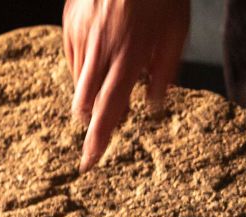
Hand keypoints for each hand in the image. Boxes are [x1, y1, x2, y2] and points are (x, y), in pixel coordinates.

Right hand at [63, 0, 189, 171]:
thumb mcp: (176, 31)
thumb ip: (165, 72)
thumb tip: (152, 106)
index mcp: (127, 56)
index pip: (107, 111)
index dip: (98, 140)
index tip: (88, 164)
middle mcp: (98, 49)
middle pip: (85, 103)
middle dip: (93, 121)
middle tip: (109, 125)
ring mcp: (80, 35)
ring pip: (80, 82)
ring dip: (93, 93)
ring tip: (117, 75)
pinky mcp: (69, 23)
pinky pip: (74, 57)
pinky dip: (87, 66)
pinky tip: (105, 52)